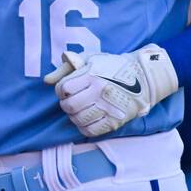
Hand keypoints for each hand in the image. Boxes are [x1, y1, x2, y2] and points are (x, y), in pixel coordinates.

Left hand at [44, 45, 178, 137]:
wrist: (143, 78)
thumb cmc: (112, 67)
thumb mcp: (90, 60)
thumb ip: (66, 68)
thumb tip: (46, 81)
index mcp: (92, 75)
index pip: (64, 88)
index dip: (60, 90)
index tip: (66, 89)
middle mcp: (100, 92)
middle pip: (69, 106)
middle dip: (65, 104)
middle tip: (70, 101)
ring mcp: (109, 107)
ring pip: (79, 119)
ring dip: (73, 117)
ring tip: (78, 111)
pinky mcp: (116, 121)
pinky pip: (91, 131)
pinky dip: (83, 127)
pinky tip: (86, 120)